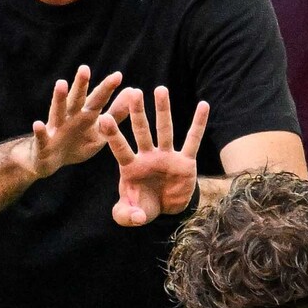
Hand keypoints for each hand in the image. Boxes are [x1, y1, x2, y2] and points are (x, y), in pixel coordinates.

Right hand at [24, 66, 129, 180]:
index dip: (107, 88)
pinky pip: (41, 137)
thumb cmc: (77, 142)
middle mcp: (70, 117)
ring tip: (61, 83)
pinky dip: (40, 131)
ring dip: (59, 98)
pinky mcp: (43, 143)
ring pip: (57, 111)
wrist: (49, 160)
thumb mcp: (100, 129)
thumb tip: (133, 91)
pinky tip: (38, 124)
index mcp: (85, 114)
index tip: (118, 76)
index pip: (97, 99)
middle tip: (85, 68)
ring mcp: (55, 129)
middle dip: (81, 85)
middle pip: (76, 99)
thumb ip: (116, 112)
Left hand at [99, 85, 209, 226]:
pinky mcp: (186, 161)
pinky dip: (198, 124)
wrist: (166, 210)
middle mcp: (147, 156)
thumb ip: (126, 216)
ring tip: (160, 89)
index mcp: (130, 167)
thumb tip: (137, 217)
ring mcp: (166, 156)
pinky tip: (203, 106)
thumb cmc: (143, 207)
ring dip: (163, 110)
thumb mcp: (130, 215)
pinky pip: (193, 140)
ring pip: (164, 130)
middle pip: (141, 131)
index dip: (113, 135)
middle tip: (133, 92)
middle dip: (137, 113)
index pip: (120, 148)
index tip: (104, 118)